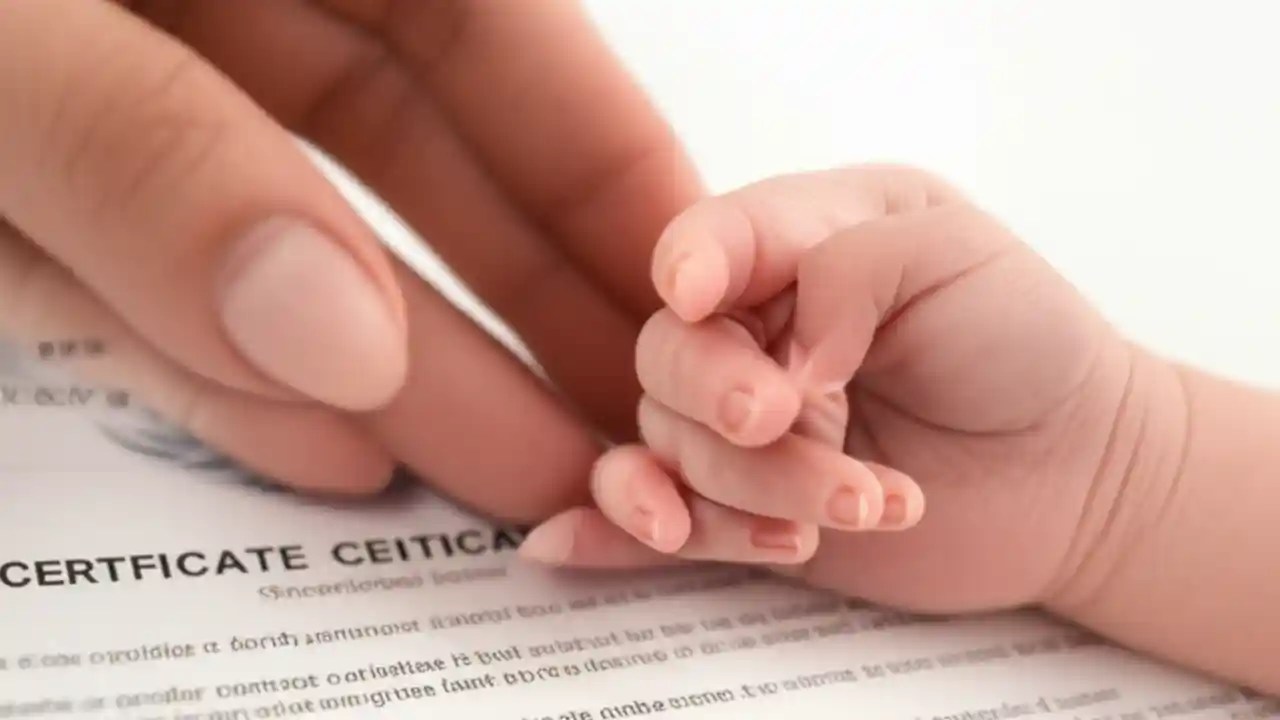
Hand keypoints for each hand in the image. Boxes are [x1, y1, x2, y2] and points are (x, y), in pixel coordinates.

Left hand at [0, 1, 700, 521]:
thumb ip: (147, 150)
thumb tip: (336, 332)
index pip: (489, 29)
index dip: (607, 155)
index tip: (698, 286)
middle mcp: (199, 7)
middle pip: (418, 148)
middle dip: (535, 293)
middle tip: (635, 421)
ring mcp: (103, 107)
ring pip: (293, 240)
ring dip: (406, 369)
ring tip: (523, 477)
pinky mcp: (17, 199)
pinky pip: (141, 293)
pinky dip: (224, 375)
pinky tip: (328, 454)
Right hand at [521, 166, 1151, 614]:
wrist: (1079, 471)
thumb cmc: (1025, 341)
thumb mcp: (954, 254)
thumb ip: (848, 270)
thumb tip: (779, 358)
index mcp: (796, 244)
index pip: (709, 242)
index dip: (690, 265)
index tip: (695, 294)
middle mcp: (755, 332)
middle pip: (669, 357)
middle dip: (721, 396)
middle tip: (787, 418)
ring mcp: (744, 427)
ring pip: (674, 451)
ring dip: (754, 487)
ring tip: (864, 502)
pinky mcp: (747, 508)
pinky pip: (657, 519)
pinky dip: (617, 535)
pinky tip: (580, 547)